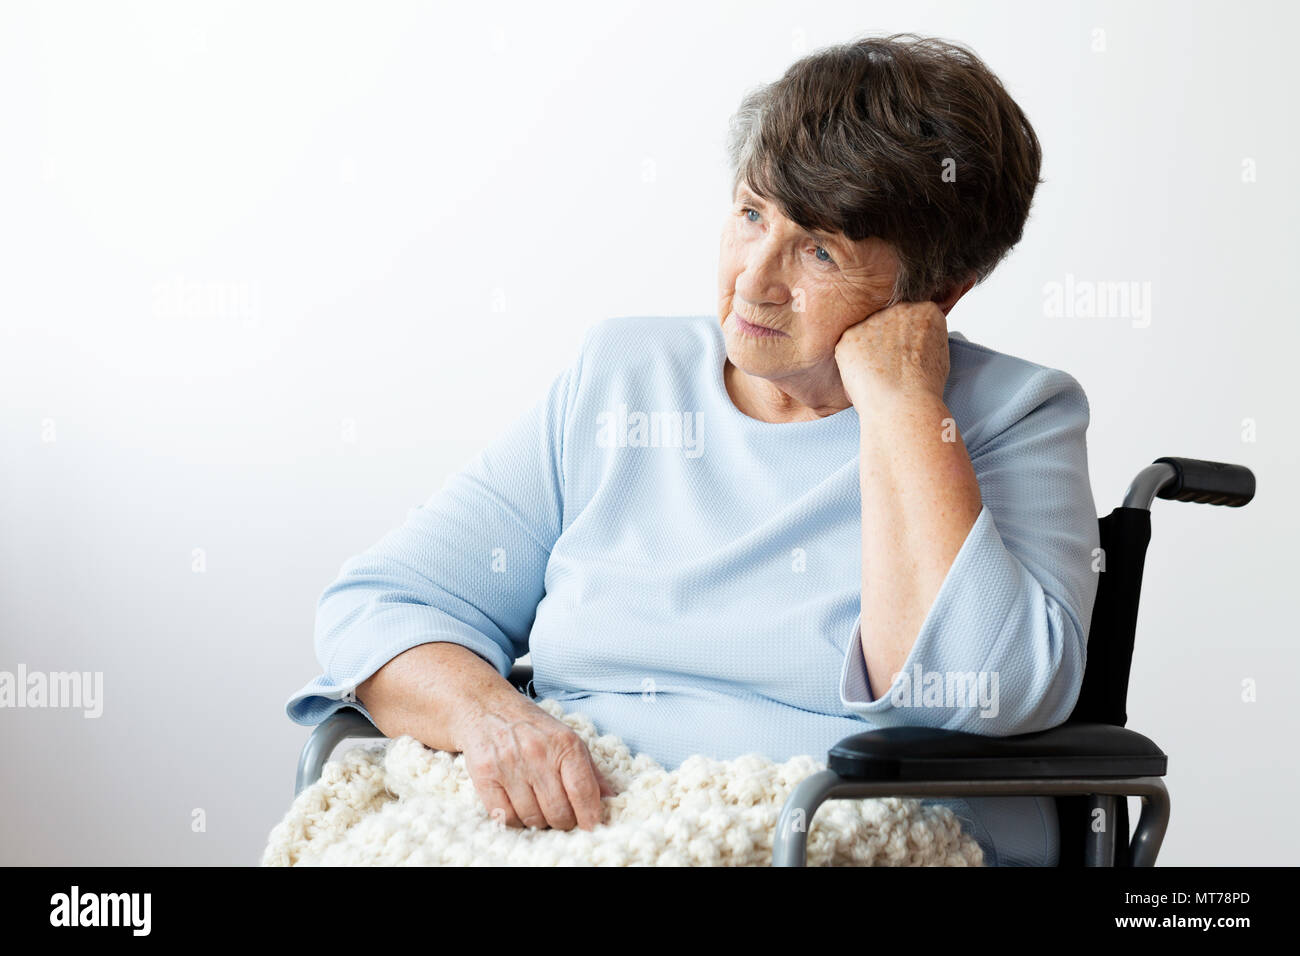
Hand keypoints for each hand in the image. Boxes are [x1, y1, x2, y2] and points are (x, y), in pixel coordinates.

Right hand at [451, 694, 616, 830]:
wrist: (487, 707)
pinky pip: (506, 817)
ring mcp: (509, 765)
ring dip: (539, 822)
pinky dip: (516, 821)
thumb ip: (589, 769)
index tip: (591, 827)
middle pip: (558, 811)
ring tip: (539, 808)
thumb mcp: (566, 737)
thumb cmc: (532, 726)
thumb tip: (610, 797)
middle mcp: (537, 753)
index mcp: (564, 742)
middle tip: (562, 817)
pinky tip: (519, 809)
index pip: (582, 791)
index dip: (589, 816)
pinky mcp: (485, 775)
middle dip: (564, 822)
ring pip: (533, 818)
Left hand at [833, 301, 950, 407]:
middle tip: (894, 369)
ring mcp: (872, 320)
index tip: (912, 358)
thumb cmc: (923, 389)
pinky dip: (853, 363)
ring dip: (869, 351)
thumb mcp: (939, 355)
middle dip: (889, 342)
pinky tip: (866, 379)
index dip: (911, 342)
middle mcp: (900, 309)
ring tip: (881, 376)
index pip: (916, 318)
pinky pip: (849, 347)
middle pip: (890, 322)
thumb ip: (924, 337)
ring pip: (867, 333)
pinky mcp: (849, 335)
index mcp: (926, 311)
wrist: (903, 405)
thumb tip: (912, 338)